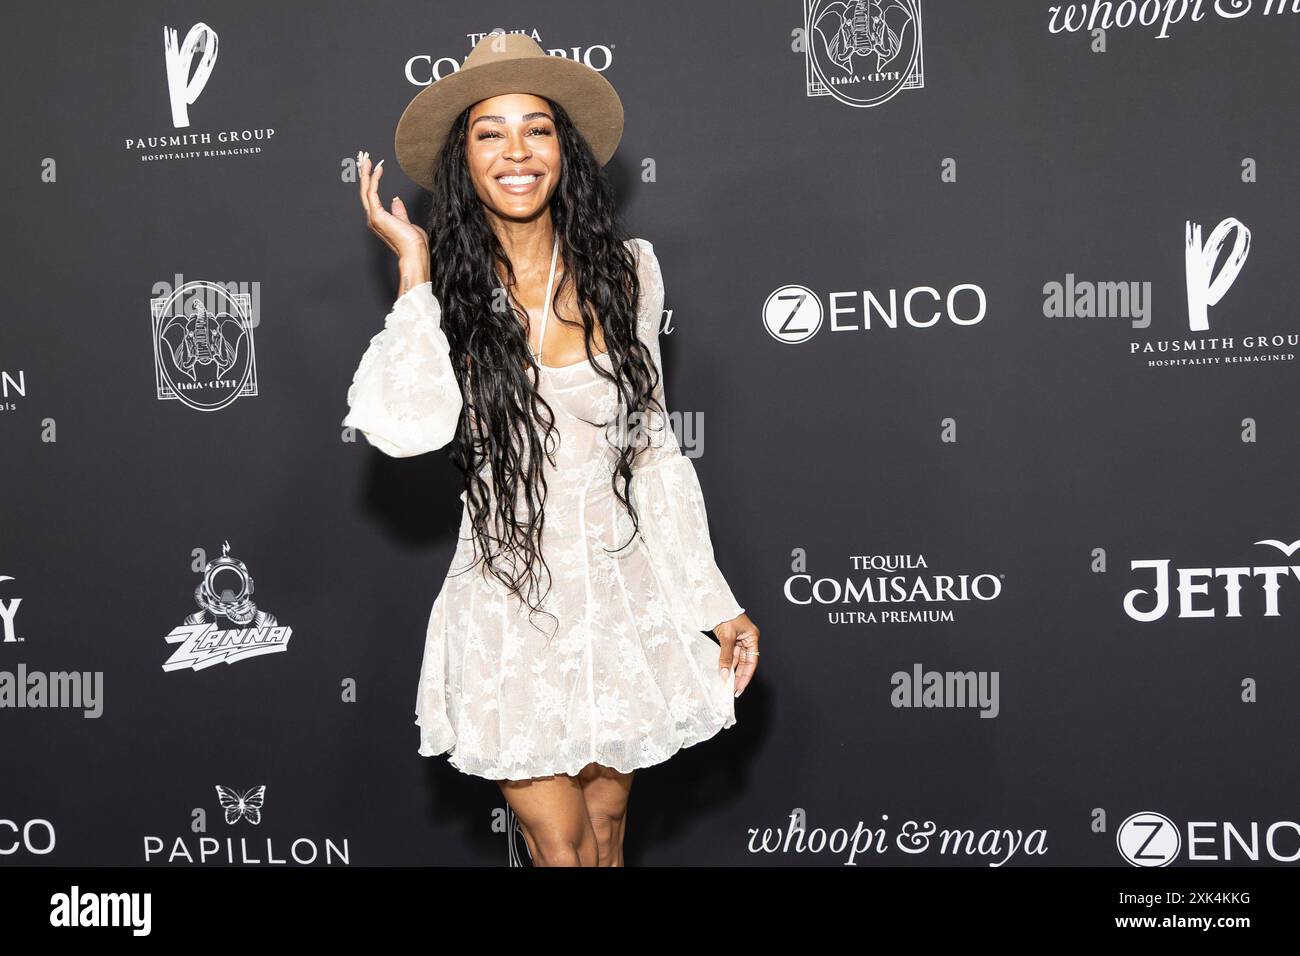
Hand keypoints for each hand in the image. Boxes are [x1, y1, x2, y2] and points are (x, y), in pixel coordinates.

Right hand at [356, 150, 428, 276]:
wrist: (414, 253)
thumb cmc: (413, 243)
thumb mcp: (406, 223)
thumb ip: (399, 212)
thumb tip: (395, 200)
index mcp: (379, 220)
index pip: (371, 196)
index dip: (371, 180)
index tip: (373, 167)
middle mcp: (373, 218)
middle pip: (364, 191)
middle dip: (363, 173)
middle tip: (363, 157)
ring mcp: (373, 217)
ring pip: (365, 190)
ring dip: (365, 173)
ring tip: (365, 158)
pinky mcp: (377, 216)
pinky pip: (372, 193)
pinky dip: (374, 179)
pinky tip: (377, 168)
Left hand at [713, 612, 758, 697]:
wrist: (713, 603)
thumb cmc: (724, 613)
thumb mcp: (727, 637)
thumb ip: (725, 656)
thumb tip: (724, 674)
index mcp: (752, 637)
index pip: (752, 662)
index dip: (746, 676)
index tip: (739, 688)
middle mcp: (747, 639)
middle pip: (745, 663)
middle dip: (739, 677)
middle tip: (732, 690)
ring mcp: (738, 640)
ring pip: (736, 660)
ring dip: (731, 671)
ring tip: (726, 684)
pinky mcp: (729, 639)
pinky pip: (729, 655)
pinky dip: (726, 663)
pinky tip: (723, 672)